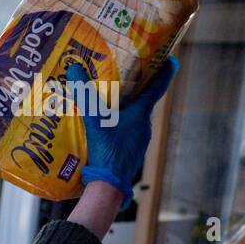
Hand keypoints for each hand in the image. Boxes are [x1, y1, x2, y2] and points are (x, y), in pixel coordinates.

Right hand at [65, 57, 179, 209]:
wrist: (109, 186)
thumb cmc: (106, 152)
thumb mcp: (94, 120)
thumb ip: (84, 94)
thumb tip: (74, 68)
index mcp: (141, 114)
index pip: (158, 87)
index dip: (165, 71)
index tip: (171, 58)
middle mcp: (144, 125)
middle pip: (145, 99)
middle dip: (138, 85)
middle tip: (128, 71)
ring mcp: (139, 139)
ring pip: (136, 116)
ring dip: (127, 106)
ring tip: (111, 96)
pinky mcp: (131, 150)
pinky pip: (129, 129)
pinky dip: (121, 121)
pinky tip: (106, 122)